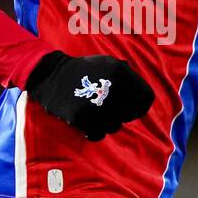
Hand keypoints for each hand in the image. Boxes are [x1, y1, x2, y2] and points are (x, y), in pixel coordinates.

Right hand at [25, 50, 154, 140]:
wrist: (51, 75)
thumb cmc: (84, 71)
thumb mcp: (107, 63)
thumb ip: (127, 76)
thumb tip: (144, 97)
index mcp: (120, 72)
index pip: (146, 98)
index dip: (140, 105)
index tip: (129, 107)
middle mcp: (110, 88)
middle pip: (130, 115)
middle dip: (121, 114)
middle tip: (107, 109)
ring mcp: (95, 104)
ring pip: (115, 127)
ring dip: (106, 123)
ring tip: (94, 112)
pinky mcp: (80, 117)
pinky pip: (98, 134)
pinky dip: (93, 131)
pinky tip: (86, 121)